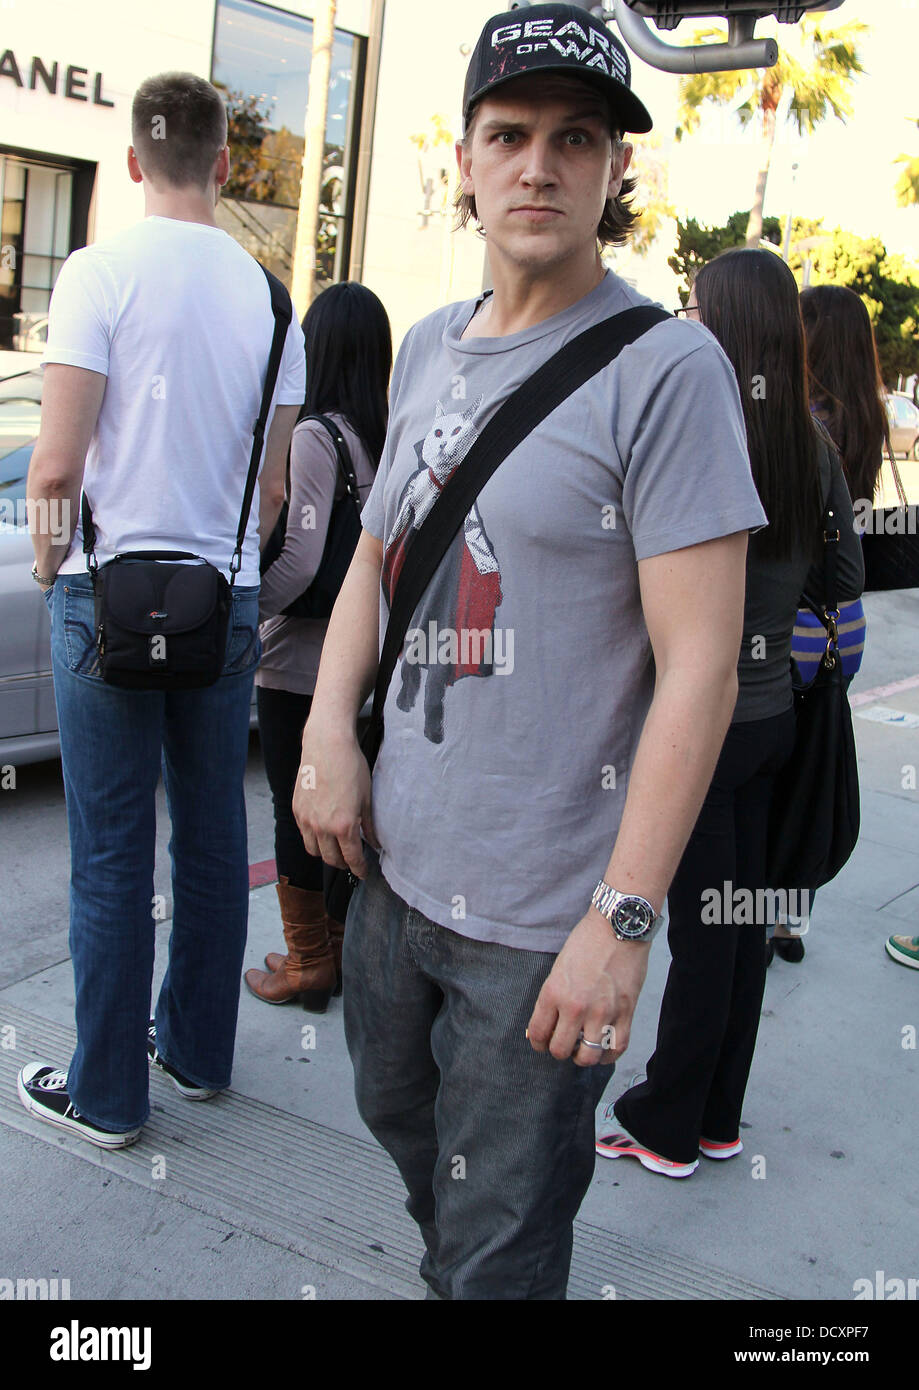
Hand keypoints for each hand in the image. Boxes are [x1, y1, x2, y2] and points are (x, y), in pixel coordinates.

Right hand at [292, 719, 378, 878]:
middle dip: (343, 863)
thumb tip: (376, 843)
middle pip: (331, 859)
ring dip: (326, 853)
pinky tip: (322, 830)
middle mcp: (322, 827)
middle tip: (351, 860)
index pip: (352, 858)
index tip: (363, 872)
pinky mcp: (297, 810)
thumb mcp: (368, 797)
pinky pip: (303, 834)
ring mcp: (306, 819)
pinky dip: (313, 838)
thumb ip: (370, 825)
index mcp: (344, 826)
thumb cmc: (351, 767)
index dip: (359, 869)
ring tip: (336, 847)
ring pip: (314, 850)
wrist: (327, 744)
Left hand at [526, 908, 649, 1066]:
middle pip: (560, 1050)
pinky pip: (616, 1048)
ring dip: (583, 1057)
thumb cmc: (587, 942)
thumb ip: (551, 998)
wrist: (618, 926)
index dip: (537, 1043)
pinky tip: (604, 1049)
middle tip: (563, 1043)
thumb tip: (543, 1026)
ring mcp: (602, 1011)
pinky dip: (608, 1055)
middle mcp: (576, 1006)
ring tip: (583, 1048)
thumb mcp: (559, 968)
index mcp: (554, 992)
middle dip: (558, 1051)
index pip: (538, 1033)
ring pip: (588, 1056)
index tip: (542, 1042)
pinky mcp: (625, 1012)